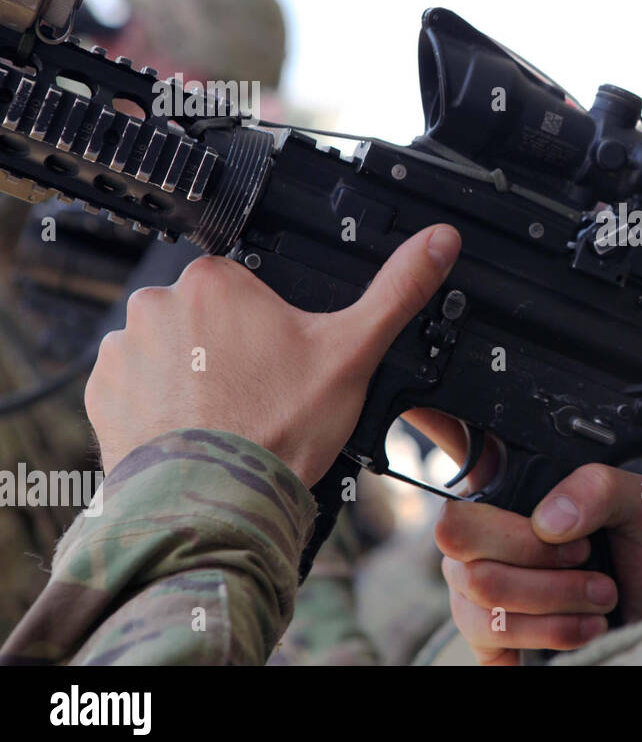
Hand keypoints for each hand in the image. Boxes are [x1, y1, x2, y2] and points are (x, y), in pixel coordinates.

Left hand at [86, 225, 461, 487]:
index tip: (281, 361)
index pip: (245, 284)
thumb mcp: (354, 353)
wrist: (218, 502)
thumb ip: (398, 289)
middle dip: (227, 345)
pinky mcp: (102, 393)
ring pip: (169, 348)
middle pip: (205, 315)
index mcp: (215, 281)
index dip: (269, 324)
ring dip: (190, 372)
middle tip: (259, 391)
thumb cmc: (279, 428)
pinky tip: (194, 428)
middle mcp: (158, 304)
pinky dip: (160, 403)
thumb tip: (439, 240)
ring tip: (226, 415)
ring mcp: (123, 350)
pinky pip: (135, 385)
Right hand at [409, 410, 641, 664]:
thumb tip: (547, 521)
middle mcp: (479, 532)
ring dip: (559, 603)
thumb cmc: (635, 556)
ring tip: (600, 601)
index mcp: (510, 486)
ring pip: (482, 594)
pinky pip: (490, 638)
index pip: (449, 444)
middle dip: (539, 558)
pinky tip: (578, 630)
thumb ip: (601, 488)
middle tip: (589, 561)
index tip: (454, 441)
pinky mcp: (484, 637)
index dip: (432, 422)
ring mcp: (472, 587)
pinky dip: (547, 637)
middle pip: (459, 536)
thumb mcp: (641, 506)